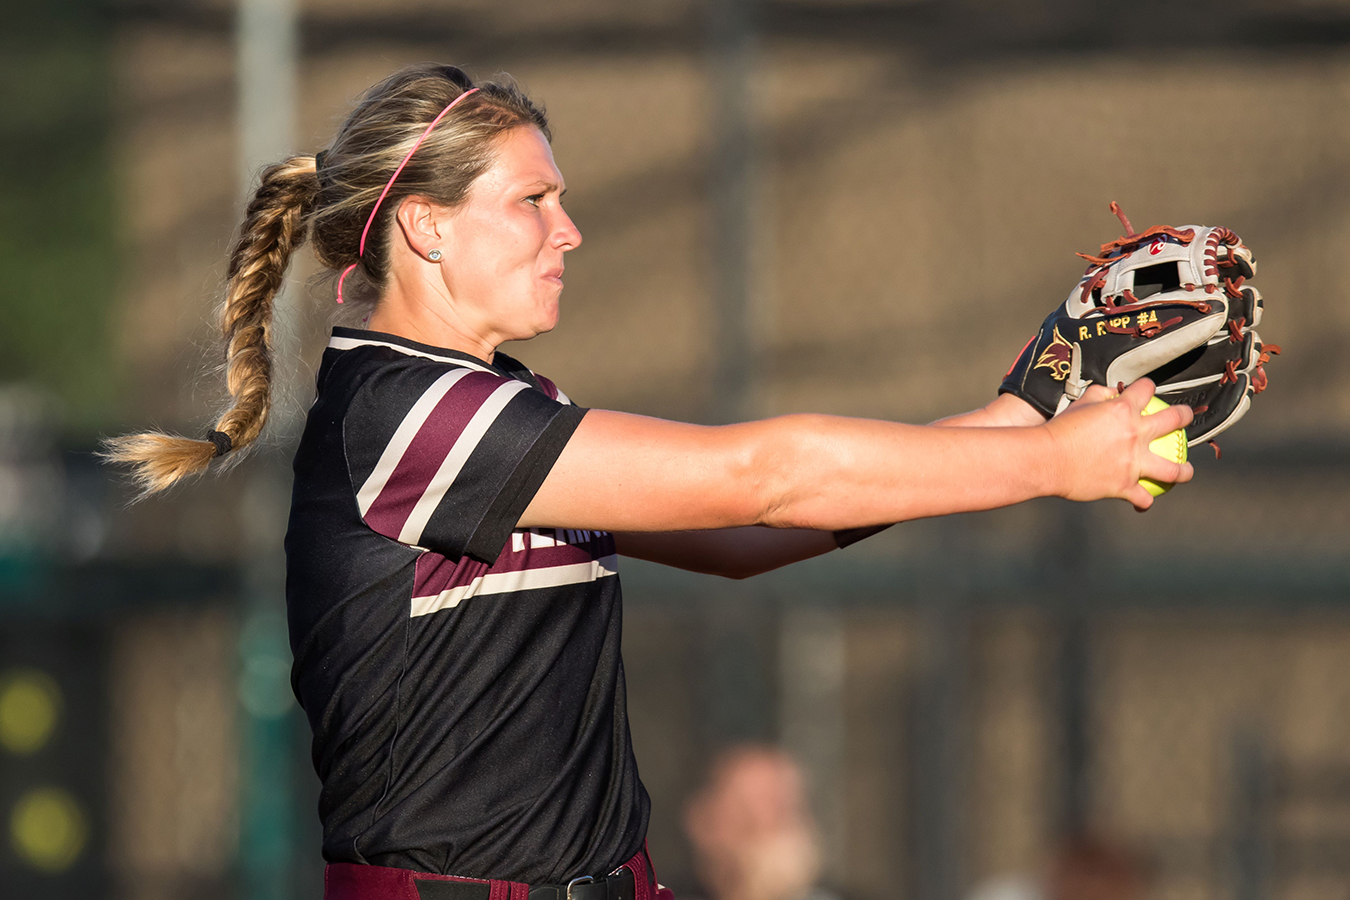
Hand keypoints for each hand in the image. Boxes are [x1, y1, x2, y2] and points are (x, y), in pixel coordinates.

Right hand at [1044, 378, 1194, 509]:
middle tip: (1185, 418)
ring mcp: (1132, 462)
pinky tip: (1143, 503)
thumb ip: (1099, 395)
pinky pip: (1143, 497)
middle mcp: (1135, 434)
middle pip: (1174, 420)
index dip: (1147, 387)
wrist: (1045, 460)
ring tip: (1186, 471)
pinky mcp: (1124, 485)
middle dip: (1184, 416)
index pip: (1146, 390)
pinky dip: (1143, 501)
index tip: (1146, 390)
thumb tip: (1112, 392)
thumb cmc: (1058, 430)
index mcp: (1123, 410)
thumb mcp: (1078, 404)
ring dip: (1184, 470)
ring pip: (1173, 469)